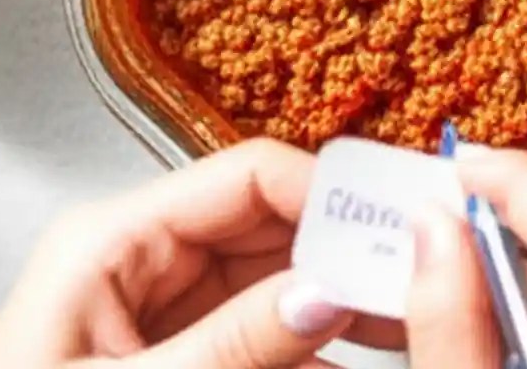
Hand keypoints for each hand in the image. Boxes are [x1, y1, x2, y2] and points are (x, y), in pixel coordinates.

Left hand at [0, 139, 384, 368]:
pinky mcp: (183, 348)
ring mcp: (167, 305)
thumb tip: (324, 292)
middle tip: (414, 276)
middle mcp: (145, 258)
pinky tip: (354, 362)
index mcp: (112, 239)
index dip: (327, 194)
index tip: (389, 229)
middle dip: (346, 252)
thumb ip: (232, 345)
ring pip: (278, 281)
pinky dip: (312, 350)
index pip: (246, 177)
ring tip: (404, 320)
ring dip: (340, 303)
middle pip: (272, 226)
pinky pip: (264, 332)